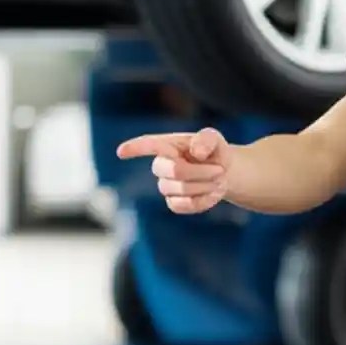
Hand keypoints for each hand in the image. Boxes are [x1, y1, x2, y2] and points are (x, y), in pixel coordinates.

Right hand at [116, 127, 230, 214]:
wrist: (223, 172)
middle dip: (201, 171)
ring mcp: (165, 185)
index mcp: (168, 145)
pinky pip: (183, 206)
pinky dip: (203, 200)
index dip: (136, 148)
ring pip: (181, 189)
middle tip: (220, 170)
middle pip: (175, 171)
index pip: (149, 145)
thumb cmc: (214, 152)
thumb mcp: (215, 139)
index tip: (121, 151)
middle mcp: (162, 165)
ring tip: (218, 179)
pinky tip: (212, 193)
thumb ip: (207, 139)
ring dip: (205, 185)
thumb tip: (196, 152)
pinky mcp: (173, 203)